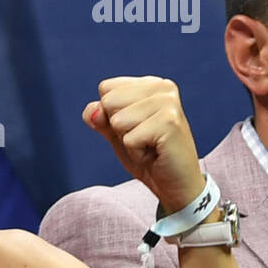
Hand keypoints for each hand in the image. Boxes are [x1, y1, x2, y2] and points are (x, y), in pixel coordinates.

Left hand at [82, 76, 206, 213]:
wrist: (174, 184)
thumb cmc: (146, 154)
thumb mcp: (115, 131)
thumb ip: (99, 116)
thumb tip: (93, 111)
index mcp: (151, 83)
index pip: (105, 88)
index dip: (110, 113)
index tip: (135, 126)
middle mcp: (163, 87)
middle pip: (108, 102)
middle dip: (118, 127)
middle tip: (143, 137)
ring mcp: (168, 103)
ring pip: (117, 121)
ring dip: (128, 141)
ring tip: (149, 145)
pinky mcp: (169, 123)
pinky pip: (129, 139)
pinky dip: (136, 152)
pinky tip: (155, 153)